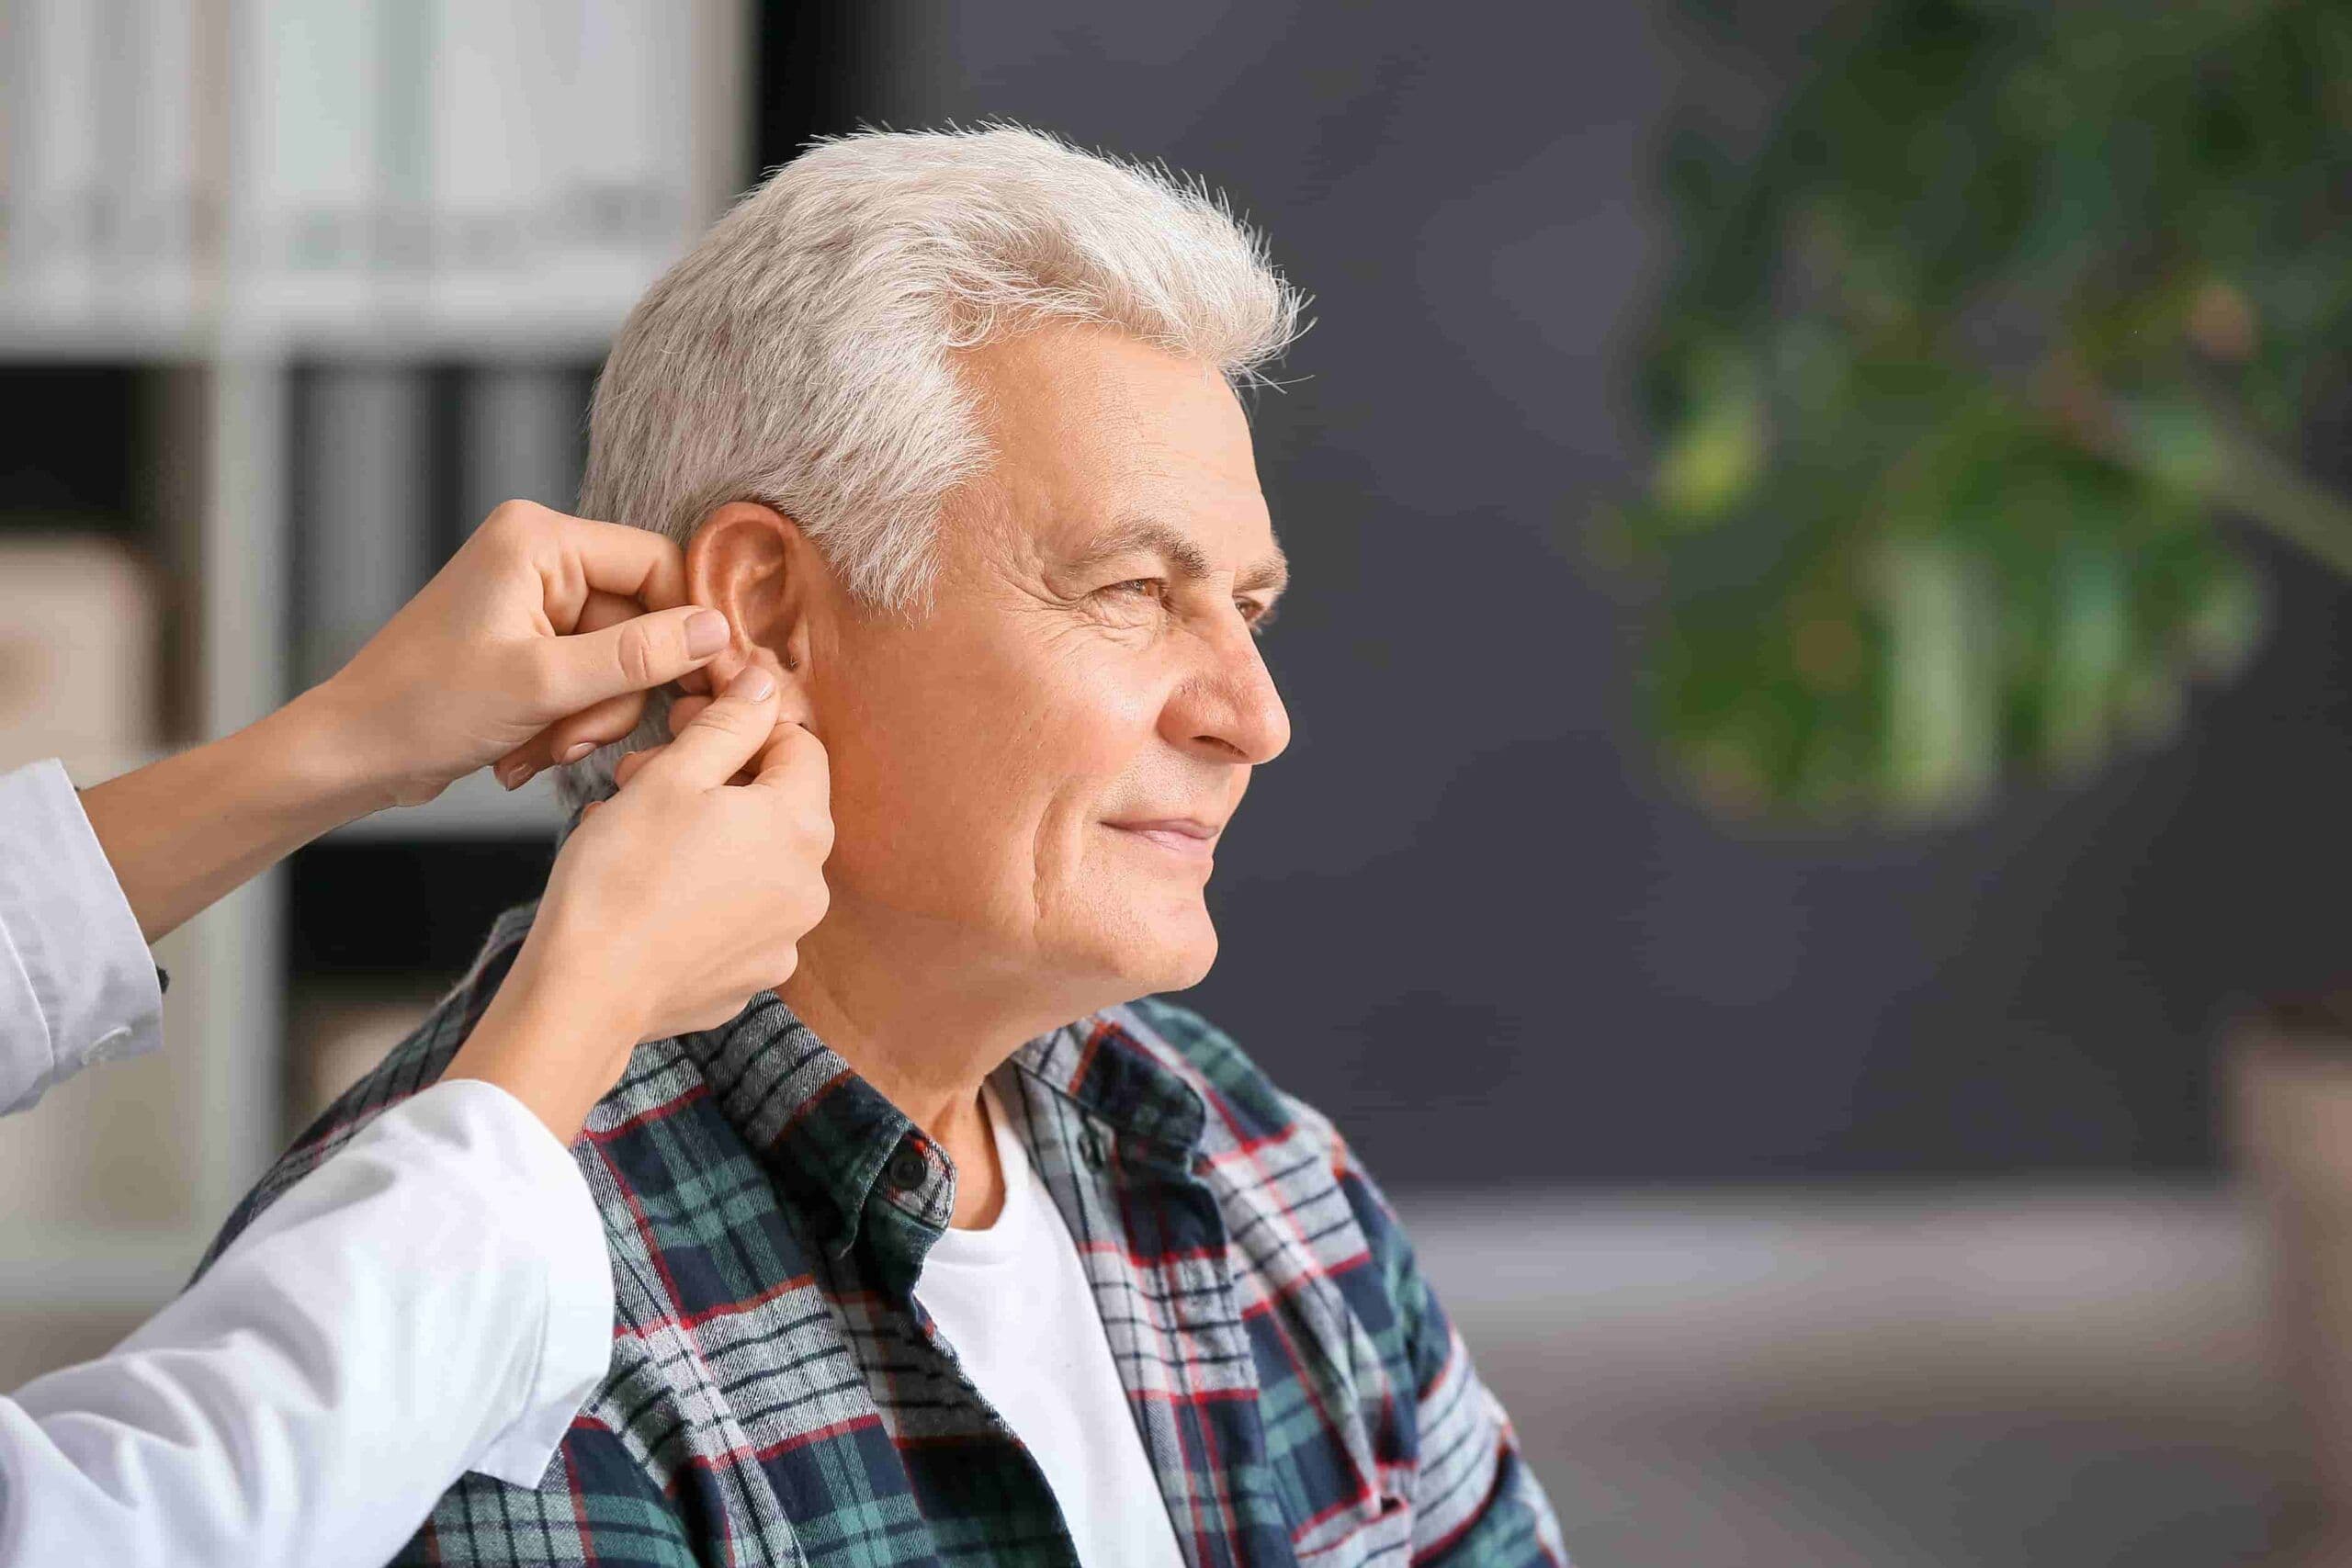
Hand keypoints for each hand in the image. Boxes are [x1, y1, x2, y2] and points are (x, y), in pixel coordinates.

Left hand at [306, 500, 730, 808]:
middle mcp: (541, 558)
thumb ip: (637, 654)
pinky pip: (590, 680)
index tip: (705, 681)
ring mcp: (535, 602)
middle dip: (615, 691)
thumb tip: (717, 631)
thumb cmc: (423, 707)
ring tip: (542, 746)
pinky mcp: (530, 642)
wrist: (353, 753)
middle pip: (641, 621)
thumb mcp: (543, 684)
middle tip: (575, 735)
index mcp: (540, 539)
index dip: (686, 625)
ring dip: (591, 717)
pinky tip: (527, 747)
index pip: (658, 563)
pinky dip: (569, 722)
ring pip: (620, 662)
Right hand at [443, 668, 834, 1140]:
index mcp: (801, 828)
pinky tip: (648, 889)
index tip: (688, 722)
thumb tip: (765, 687)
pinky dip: (702, 890)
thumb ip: (729, 724)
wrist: (585, 994)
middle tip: (641, 774)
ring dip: (705, 831)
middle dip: (714, 777)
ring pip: (754, 859)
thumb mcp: (672, 777)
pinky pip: (735, 913)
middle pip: (777, 804)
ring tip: (636, 830)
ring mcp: (784, 940)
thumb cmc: (621, 878)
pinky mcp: (750, 977)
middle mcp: (810, 887)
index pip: (800, 747)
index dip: (743, 723)